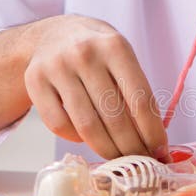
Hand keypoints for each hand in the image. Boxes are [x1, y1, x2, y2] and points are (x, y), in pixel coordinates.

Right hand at [23, 14, 168, 161]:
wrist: (53, 34)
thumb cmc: (97, 52)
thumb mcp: (121, 59)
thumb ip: (136, 92)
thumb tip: (154, 141)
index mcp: (115, 46)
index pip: (140, 100)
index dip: (152, 132)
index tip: (160, 152)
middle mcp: (85, 54)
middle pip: (114, 117)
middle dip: (132, 148)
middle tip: (141, 161)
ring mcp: (57, 67)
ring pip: (86, 126)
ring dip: (107, 150)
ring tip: (118, 158)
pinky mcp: (35, 81)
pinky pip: (59, 125)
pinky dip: (76, 138)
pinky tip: (85, 137)